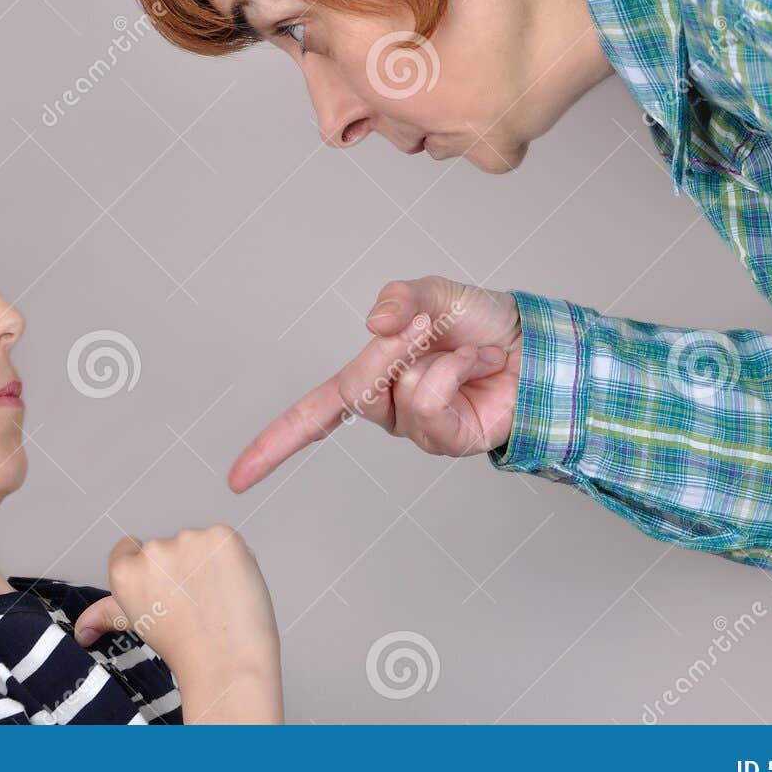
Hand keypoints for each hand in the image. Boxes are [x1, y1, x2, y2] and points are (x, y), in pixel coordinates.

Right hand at [74, 525, 281, 722]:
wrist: (226, 661)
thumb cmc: (184, 648)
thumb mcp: (139, 626)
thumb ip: (108, 615)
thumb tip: (81, 630)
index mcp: (125, 571)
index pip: (130, 549)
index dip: (151, 570)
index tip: (164, 590)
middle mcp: (153, 550)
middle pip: (168, 547)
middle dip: (181, 567)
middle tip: (195, 602)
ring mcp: (189, 540)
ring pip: (198, 543)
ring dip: (208, 561)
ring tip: (217, 598)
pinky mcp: (222, 537)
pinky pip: (225, 541)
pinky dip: (233, 559)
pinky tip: (234, 585)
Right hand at [229, 275, 523, 491]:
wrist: (534, 343)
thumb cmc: (481, 322)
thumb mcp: (434, 294)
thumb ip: (402, 299)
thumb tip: (375, 324)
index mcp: (370, 379)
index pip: (311, 416)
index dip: (273, 446)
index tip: (236, 477)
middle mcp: (387, 408)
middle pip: (357, 388)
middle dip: (390, 352)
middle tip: (427, 328)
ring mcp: (417, 428)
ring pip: (401, 393)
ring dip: (437, 358)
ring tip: (468, 350)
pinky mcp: (449, 440)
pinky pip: (433, 403)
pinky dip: (456, 372)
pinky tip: (480, 365)